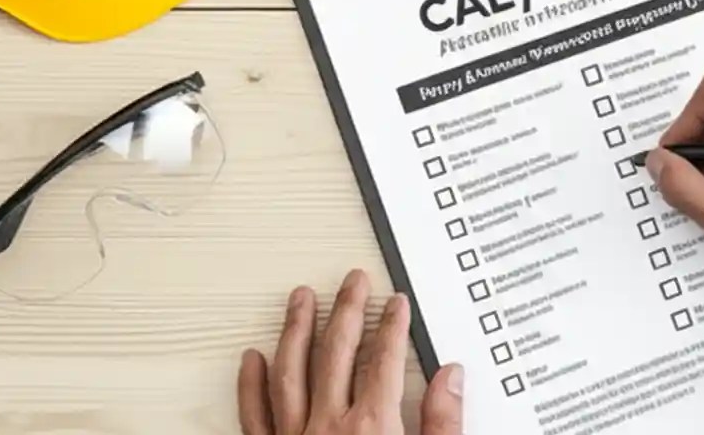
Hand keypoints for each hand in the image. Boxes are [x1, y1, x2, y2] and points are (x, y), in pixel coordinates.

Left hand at [237, 270, 462, 434]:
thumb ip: (442, 424)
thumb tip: (452, 380)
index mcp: (372, 427)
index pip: (385, 361)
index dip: (393, 327)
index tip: (396, 305)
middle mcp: (328, 427)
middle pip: (336, 354)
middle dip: (347, 311)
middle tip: (352, 283)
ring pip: (291, 373)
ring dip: (296, 331)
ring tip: (299, 299)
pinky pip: (255, 415)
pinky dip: (251, 385)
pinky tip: (252, 358)